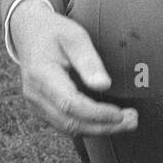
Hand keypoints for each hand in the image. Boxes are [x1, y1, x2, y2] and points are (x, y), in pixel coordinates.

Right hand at [11, 0, 137, 136]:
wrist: (30, 32)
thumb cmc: (55, 32)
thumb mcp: (75, 37)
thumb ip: (89, 61)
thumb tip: (104, 85)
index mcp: (42, 75)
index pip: (69, 104)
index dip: (96, 114)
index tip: (120, 113)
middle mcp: (35, 94)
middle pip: (70, 122)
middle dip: (103, 126)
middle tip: (132, 121)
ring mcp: (36, 104)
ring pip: (68, 127)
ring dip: (98, 129)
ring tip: (126, 122)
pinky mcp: (42, 108)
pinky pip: (65, 124)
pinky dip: (88, 125)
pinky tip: (108, 120)